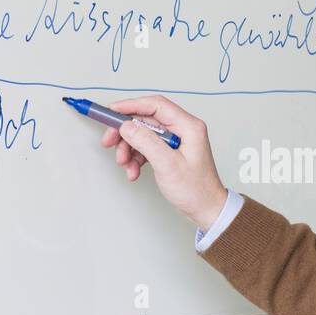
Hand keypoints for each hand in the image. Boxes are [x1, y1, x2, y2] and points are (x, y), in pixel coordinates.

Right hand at [99, 95, 228, 230]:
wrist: (206, 209)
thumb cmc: (196, 190)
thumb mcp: (168, 165)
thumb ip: (146, 142)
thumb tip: (127, 126)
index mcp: (188, 126)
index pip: (156, 105)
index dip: (131, 105)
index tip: (111, 111)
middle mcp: (183, 130)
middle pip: (145, 120)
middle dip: (125, 132)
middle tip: (109, 141)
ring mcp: (176, 141)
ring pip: (143, 135)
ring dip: (129, 149)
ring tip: (124, 164)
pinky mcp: (170, 152)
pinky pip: (146, 148)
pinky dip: (136, 158)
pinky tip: (133, 171)